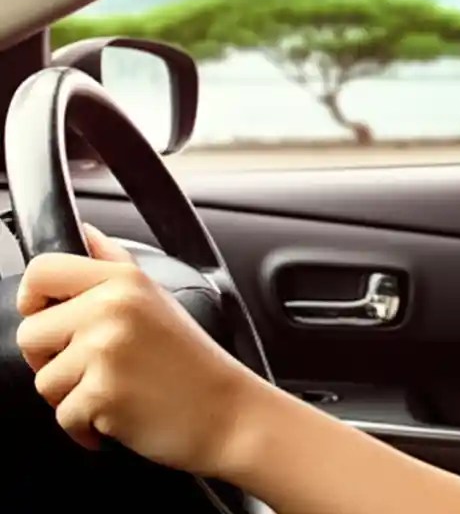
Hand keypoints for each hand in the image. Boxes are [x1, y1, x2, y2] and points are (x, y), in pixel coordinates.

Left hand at [13, 224, 263, 475]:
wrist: (228, 413)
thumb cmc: (194, 363)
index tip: (49, 317)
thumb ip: (114, 263)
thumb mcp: (159, 299)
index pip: (42, 271)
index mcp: (124, 282)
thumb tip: (85, 233)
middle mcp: (111, 310)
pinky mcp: (101, 396)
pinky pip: (62, 416)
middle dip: (53, 359)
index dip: (33, 298)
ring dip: (72, 396)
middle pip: (30, 333)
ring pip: (44, 380)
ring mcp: (105, 352)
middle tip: (97, 367)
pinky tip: (119, 414)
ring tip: (117, 390)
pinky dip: (86, 426)